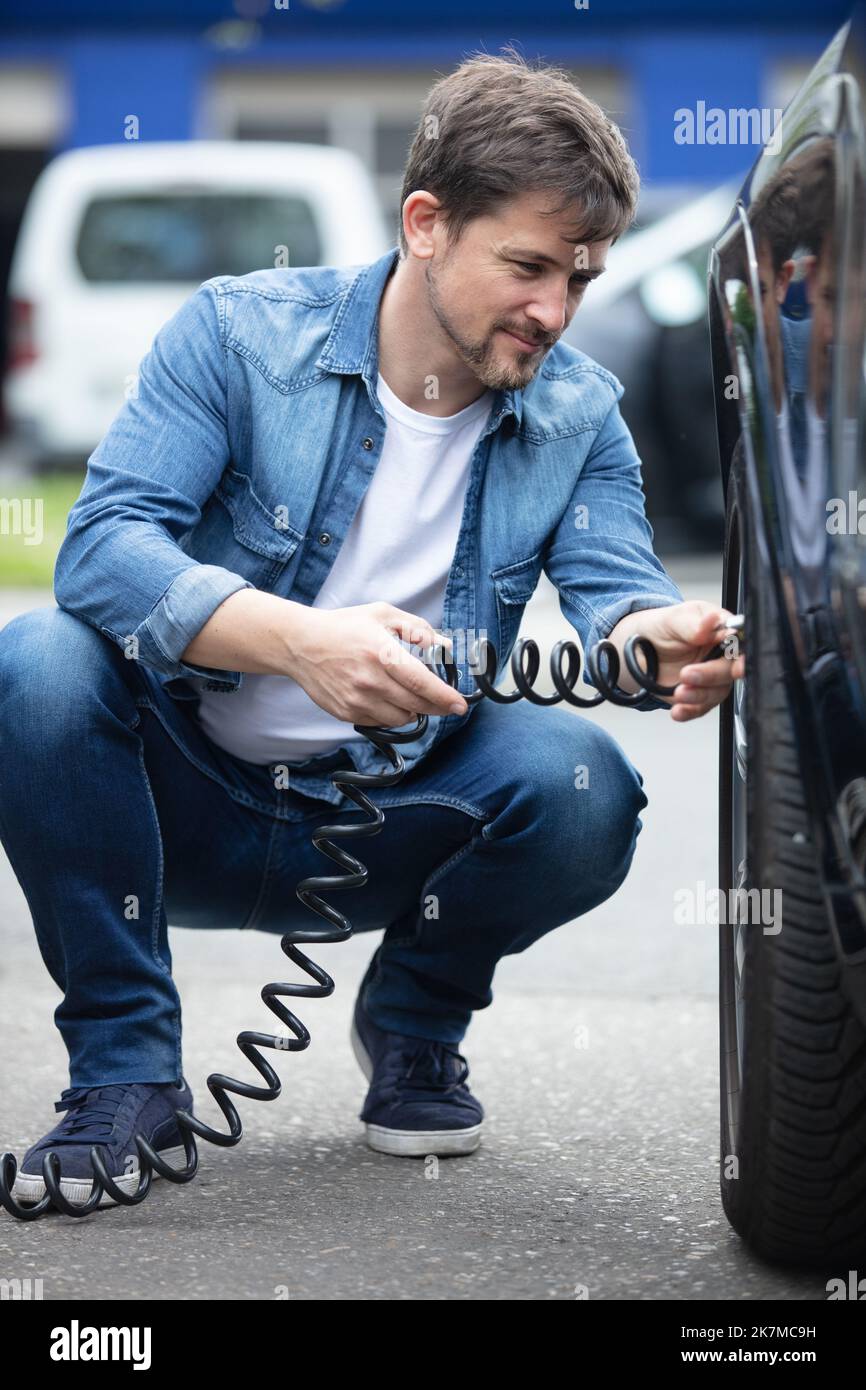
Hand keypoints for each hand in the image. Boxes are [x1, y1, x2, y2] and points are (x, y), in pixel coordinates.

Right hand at [283, 600, 467, 727]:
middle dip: (436, 706)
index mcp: (382, 652)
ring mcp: (356, 700)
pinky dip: (390, 714)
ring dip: (412, 710)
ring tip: (408, 694)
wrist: (300, 644)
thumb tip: (443, 644)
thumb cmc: (343, 627)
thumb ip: (417, 628)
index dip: (445, 697)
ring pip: (400, 718)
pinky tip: (385, 698)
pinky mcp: (346, 713)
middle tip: (445, 703)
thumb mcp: (382, 614)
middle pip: (416, 704)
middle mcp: (370, 680)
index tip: (460, 705)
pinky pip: (380, 722)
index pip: (422, 682)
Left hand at [637, 600, 744, 720]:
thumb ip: (694, 623)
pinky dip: (689, 711)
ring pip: (717, 692)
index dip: (741, 656)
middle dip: (711, 676)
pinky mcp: (698, 695)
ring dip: (698, 695)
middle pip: (730, 670)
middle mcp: (721, 655)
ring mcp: (711, 677)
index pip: (740, 643)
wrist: (639, 649)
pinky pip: (700, 707)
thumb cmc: (663, 628)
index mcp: (722, 630)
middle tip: (688, 674)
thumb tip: (711, 621)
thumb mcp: (674, 619)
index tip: (735, 665)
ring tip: (678, 691)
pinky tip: (678, 710)